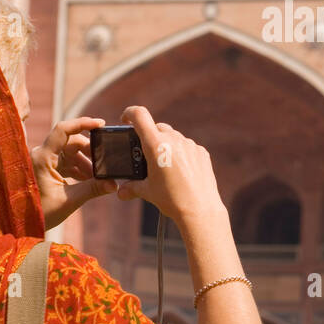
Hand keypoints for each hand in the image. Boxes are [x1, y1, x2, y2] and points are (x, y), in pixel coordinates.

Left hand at [31, 116, 117, 229]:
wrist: (22, 225)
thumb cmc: (39, 213)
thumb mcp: (68, 201)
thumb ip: (92, 189)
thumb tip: (113, 184)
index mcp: (42, 157)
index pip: (63, 130)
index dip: (82, 123)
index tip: (101, 124)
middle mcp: (41, 155)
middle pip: (71, 142)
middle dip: (90, 151)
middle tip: (105, 163)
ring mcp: (43, 162)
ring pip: (70, 153)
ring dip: (86, 162)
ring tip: (98, 177)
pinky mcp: (46, 169)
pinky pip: (66, 162)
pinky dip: (79, 169)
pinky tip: (89, 180)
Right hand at [114, 106, 225, 230]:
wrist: (199, 210)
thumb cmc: (171, 200)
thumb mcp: (148, 192)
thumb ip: (132, 188)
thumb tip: (121, 192)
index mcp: (156, 146)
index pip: (139, 115)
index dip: (129, 113)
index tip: (125, 119)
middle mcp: (173, 140)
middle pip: (157, 127)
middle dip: (149, 136)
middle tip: (146, 153)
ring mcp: (189, 145)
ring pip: (173, 137)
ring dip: (166, 145)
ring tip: (165, 166)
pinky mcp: (201, 152)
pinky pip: (187, 146)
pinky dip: (181, 153)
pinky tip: (181, 171)